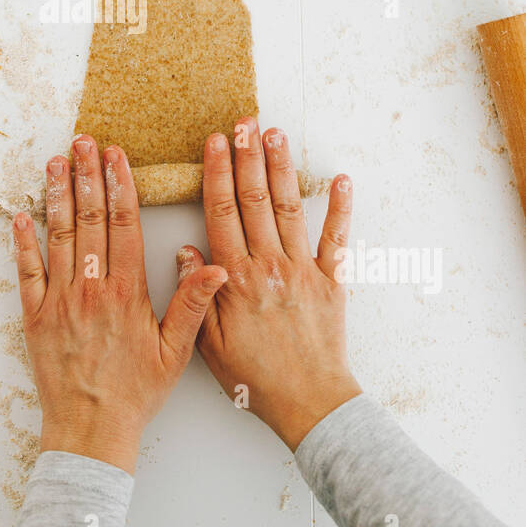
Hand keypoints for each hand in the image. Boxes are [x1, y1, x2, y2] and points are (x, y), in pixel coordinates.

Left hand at [12, 136, 227, 473]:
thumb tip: (215, 266)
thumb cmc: (136, 392)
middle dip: (86, 176)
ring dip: (56, 196)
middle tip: (82, 141)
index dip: (119, 185)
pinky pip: (26, 272)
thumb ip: (192, 304)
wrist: (91, 429)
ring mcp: (60, 300)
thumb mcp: (176, 351)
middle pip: (90, 220)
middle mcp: (92, 289)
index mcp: (127, 292)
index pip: (124, 225)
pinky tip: (20, 214)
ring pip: (57, 237)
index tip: (115, 155)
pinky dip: (22, 242)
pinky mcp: (35, 317)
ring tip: (55, 162)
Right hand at [188, 120, 360, 450]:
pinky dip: (340, 208)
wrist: (309, 403)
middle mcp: (269, 266)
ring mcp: (303, 271)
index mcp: (235, 279)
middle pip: (255, 200)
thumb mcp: (208, 342)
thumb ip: (197, 293)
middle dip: (248, 157)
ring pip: (289, 209)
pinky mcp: (332, 282)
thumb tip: (185, 249)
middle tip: (244, 123)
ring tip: (276, 134)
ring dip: (282, 169)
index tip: (216, 142)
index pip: (222, 213)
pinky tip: (340, 180)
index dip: (218, 174)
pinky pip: (337, 239)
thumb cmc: (255, 378)